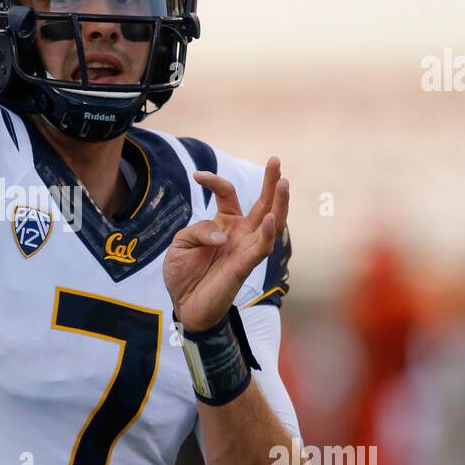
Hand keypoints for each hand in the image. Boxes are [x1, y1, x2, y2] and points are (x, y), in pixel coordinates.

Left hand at [163, 157, 288, 331]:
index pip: (227, 193)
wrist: (184, 304)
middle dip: (271, 182)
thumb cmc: (183, 273)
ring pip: (271, 222)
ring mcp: (245, 248)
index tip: (197, 176)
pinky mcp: (245, 266)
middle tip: (275, 160)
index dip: (214, 181)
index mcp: (225, 223)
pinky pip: (262, 247)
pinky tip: (271, 217)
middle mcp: (240, 233)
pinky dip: (268, 233)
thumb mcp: (181, 242)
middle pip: (262, 203)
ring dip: (279, 203)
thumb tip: (223, 235)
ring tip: (283, 182)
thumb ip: (199, 230)